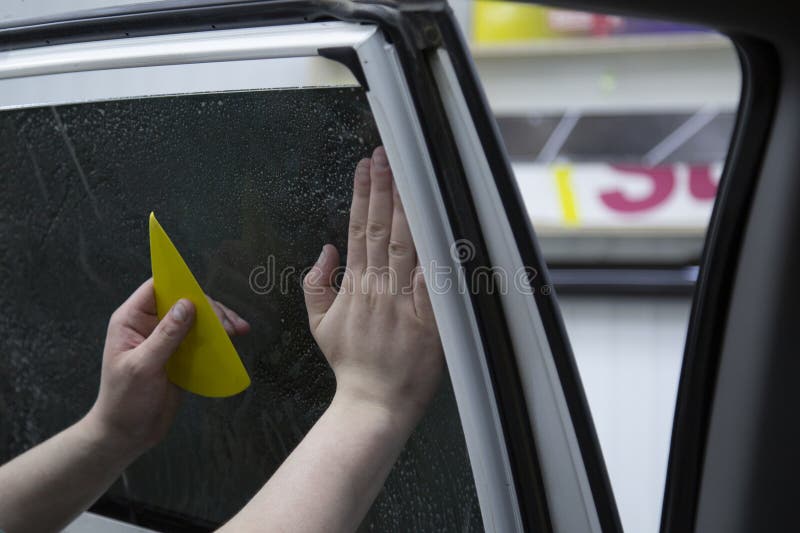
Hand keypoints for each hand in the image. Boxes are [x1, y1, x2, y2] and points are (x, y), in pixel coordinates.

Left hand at [85, 278, 249, 455]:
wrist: (127, 434)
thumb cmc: (125, 401)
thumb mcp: (143, 366)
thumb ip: (166, 335)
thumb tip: (187, 304)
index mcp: (131, 320)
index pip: (156, 288)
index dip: (179, 283)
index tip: (203, 294)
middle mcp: (149, 325)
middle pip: (183, 301)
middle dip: (209, 309)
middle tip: (227, 326)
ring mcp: (166, 340)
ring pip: (197, 319)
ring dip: (219, 323)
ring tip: (239, 330)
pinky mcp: (180, 355)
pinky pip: (202, 339)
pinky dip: (219, 340)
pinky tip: (234, 342)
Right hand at [303, 146, 443, 426]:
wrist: (373, 402)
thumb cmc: (350, 363)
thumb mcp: (318, 324)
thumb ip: (316, 284)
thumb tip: (325, 250)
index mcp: (355, 286)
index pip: (357, 229)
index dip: (361, 195)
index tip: (365, 167)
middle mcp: (378, 287)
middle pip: (380, 229)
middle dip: (384, 190)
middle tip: (386, 157)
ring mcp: (404, 302)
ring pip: (405, 247)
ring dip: (406, 211)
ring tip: (408, 178)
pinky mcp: (428, 320)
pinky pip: (433, 284)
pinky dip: (435, 257)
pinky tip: (440, 229)